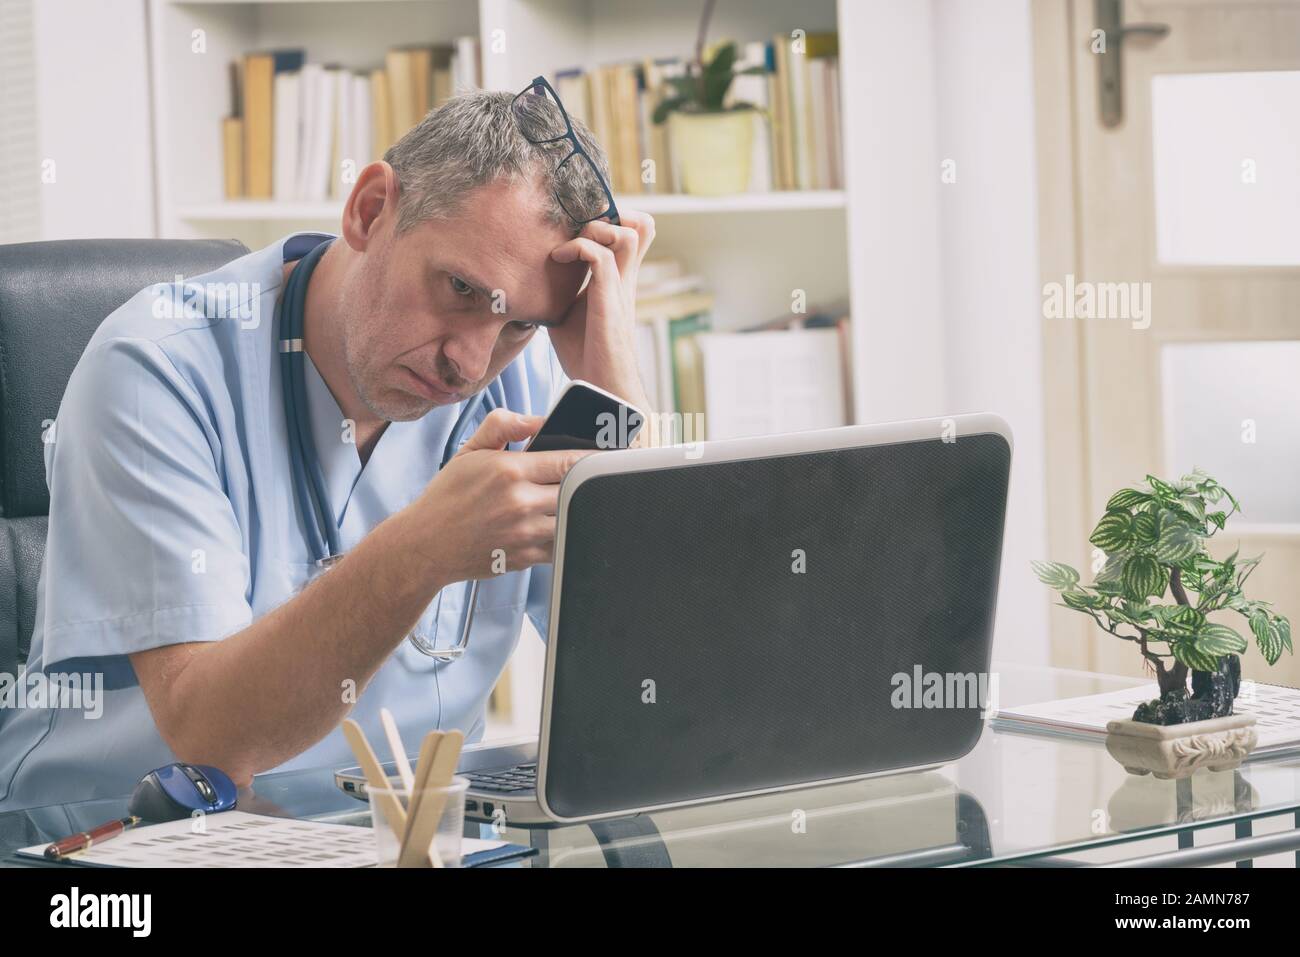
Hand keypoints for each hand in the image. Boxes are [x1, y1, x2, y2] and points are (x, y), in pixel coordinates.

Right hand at [402, 409, 589, 586]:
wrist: (426, 544)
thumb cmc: (448, 496)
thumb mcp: (470, 450)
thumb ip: (503, 425)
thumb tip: (538, 419)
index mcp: (509, 470)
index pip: (569, 460)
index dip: (593, 458)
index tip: (604, 457)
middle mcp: (520, 502)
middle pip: (577, 490)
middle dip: (586, 484)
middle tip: (593, 479)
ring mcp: (524, 533)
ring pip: (572, 518)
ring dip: (576, 509)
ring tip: (575, 501)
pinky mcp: (525, 558)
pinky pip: (561, 546)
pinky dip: (564, 536)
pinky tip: (557, 526)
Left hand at [547, 210, 655, 417]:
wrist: (599, 387)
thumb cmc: (585, 356)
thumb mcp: (566, 313)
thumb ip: (560, 291)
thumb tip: (528, 281)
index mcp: (619, 280)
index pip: (632, 233)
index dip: (609, 218)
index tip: (574, 226)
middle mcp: (625, 278)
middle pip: (643, 225)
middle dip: (612, 214)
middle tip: (580, 226)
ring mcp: (620, 286)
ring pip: (628, 231)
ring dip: (595, 228)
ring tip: (568, 244)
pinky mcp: (609, 298)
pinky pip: (599, 253)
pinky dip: (576, 248)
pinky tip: (556, 260)